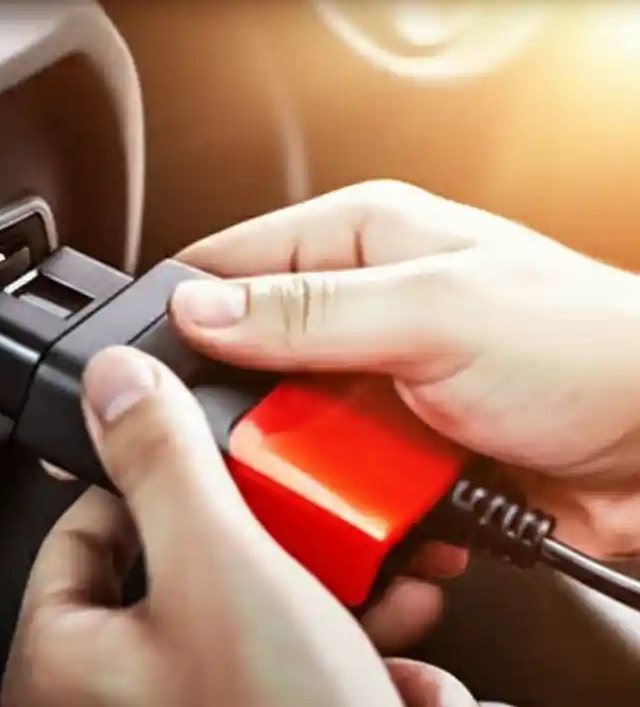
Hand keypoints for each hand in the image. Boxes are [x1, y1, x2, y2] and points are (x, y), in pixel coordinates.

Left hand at [3, 346, 405, 705]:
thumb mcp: (222, 572)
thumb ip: (164, 464)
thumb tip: (115, 381)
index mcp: (63, 661)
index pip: (86, 531)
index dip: (155, 480)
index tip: (212, 457)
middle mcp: (110, 706)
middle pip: (186, 581)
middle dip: (277, 548)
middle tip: (326, 527)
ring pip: (252, 634)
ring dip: (331, 607)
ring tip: (391, 594)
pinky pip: (288, 687)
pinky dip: (346, 671)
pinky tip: (403, 678)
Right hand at [171, 180, 639, 558]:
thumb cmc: (589, 347)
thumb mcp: (435, 312)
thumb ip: (307, 312)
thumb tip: (198, 310)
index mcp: (357, 239)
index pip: (225, 267)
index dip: (184, 319)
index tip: (160, 373)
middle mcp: (358, 307)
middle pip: (242, 366)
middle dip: (258, 418)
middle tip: (294, 438)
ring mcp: (372, 384)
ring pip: (282, 438)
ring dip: (312, 472)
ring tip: (362, 474)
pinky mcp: (389, 451)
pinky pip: (330, 486)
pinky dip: (349, 510)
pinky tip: (387, 506)